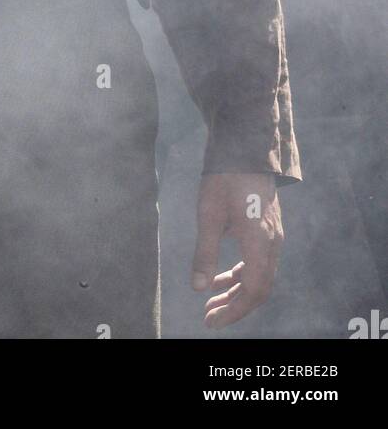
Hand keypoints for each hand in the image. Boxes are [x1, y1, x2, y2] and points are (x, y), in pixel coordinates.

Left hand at [191, 172, 282, 329]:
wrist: (244, 149)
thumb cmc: (224, 178)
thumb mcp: (208, 214)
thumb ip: (205, 252)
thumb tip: (198, 288)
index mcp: (260, 243)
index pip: (254, 291)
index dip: (235, 311)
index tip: (212, 320)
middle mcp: (272, 243)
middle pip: (259, 288)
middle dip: (234, 306)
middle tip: (208, 317)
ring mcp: (272, 236)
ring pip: (259, 277)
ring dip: (236, 292)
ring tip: (211, 302)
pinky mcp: (267, 230)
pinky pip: (258, 263)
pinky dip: (241, 275)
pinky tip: (220, 278)